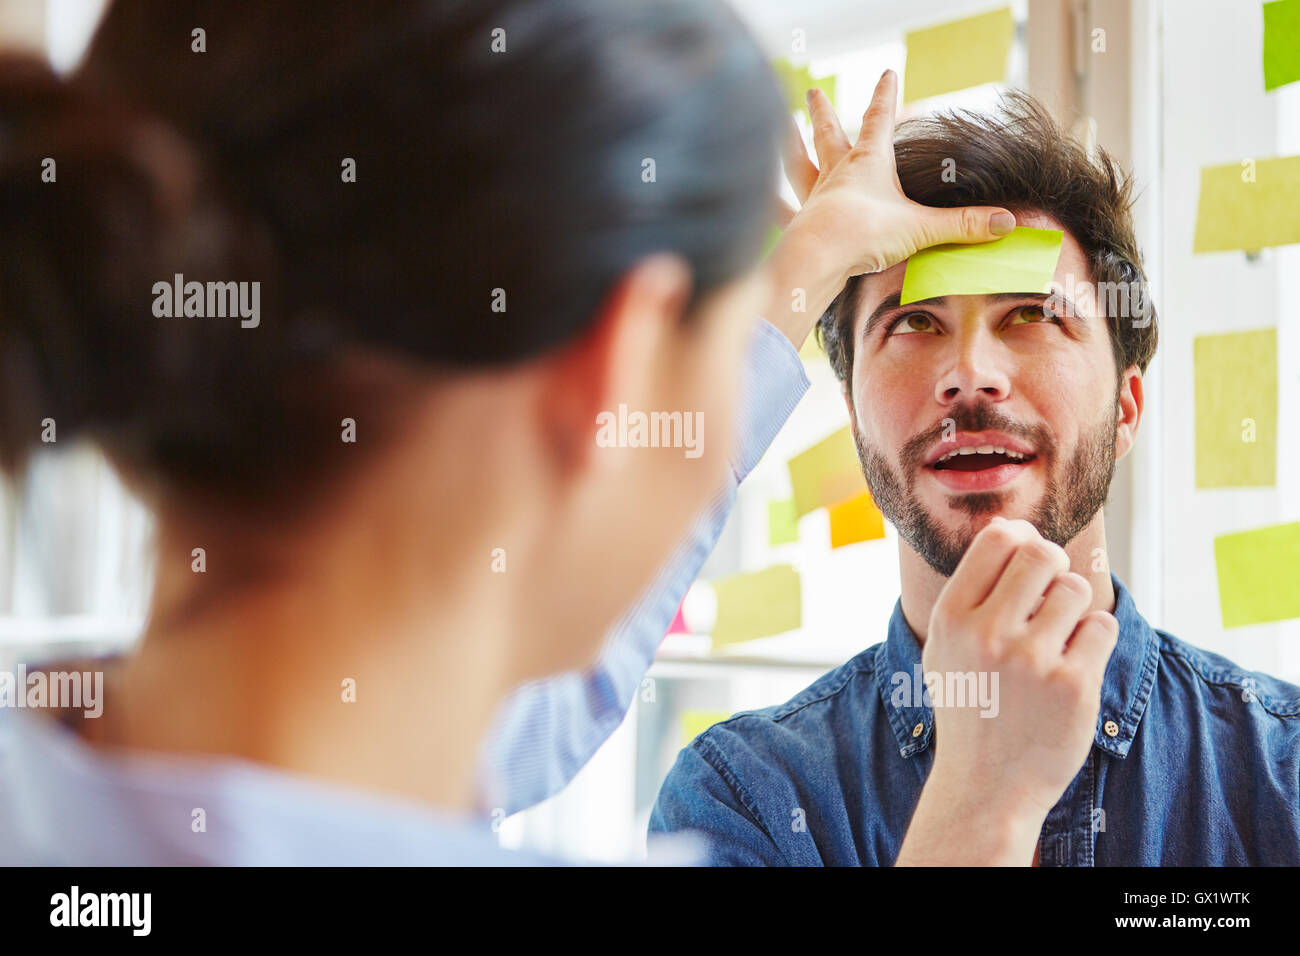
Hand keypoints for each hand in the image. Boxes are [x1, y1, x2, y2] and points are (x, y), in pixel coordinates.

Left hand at [762, 70, 1014, 347]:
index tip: (887, 73)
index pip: (879, 121)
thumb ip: (964, 225)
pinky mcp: (795, 223)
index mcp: (869, 164)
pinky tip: (755, 198)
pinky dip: (768, 203)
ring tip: (778, 129)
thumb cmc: (866, 234)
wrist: (819, 257)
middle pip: (828, 135)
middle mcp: (836, 174)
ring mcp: (811, 197)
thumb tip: (1008, 222)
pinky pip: (778, 209)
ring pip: (798, 164)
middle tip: (812, 93)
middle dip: (823, 113)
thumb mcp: (923, 228)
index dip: (885, 97)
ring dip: (789, 146)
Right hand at [894, 517, 1117, 864]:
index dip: (1022, 536)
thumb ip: (972, 594)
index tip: (1030, 552)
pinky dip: (1094, 639)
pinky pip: (1102, 626)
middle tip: (1051, 594)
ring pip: (1076, 589)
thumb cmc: (971, 709)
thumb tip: (1015, 532)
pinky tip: (1074, 664)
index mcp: (951, 618)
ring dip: (1075, 608)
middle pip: (1042, 554)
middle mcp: (987, 633)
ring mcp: (1031, 659)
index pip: (997, 539)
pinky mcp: (1073, 685)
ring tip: (1058, 640)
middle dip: (1054, 566)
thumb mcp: (946, 649)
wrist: (985, 786)